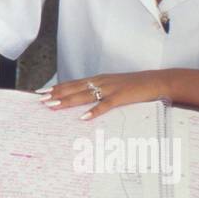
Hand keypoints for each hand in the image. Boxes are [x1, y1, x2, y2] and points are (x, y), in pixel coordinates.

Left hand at [40, 70, 172, 119]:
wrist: (157, 81)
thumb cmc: (136, 87)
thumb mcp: (115, 88)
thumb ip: (101, 93)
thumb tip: (86, 104)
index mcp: (99, 79)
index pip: (74, 83)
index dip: (58, 88)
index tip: (42, 92)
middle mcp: (101, 82)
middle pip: (75, 88)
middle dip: (57, 94)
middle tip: (41, 99)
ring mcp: (111, 89)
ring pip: (85, 95)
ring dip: (68, 101)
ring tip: (53, 106)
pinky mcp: (122, 96)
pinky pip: (106, 105)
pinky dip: (94, 111)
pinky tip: (83, 117)